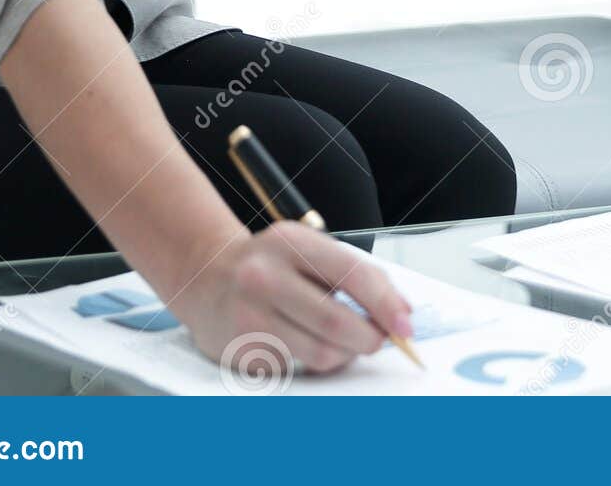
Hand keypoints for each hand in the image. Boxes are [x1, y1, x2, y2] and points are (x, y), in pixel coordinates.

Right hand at [176, 219, 413, 374]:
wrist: (204, 277)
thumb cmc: (268, 265)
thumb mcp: (305, 250)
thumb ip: (350, 273)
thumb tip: (399, 311)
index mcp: (291, 242)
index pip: (352, 273)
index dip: (386, 303)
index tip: (406, 325)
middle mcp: (265, 275)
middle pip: (336, 322)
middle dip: (369, 338)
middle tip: (379, 341)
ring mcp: (250, 315)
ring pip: (319, 353)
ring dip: (345, 355)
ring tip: (344, 344)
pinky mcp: (243, 349)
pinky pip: (297, 367)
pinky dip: (313, 362)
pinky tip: (304, 344)